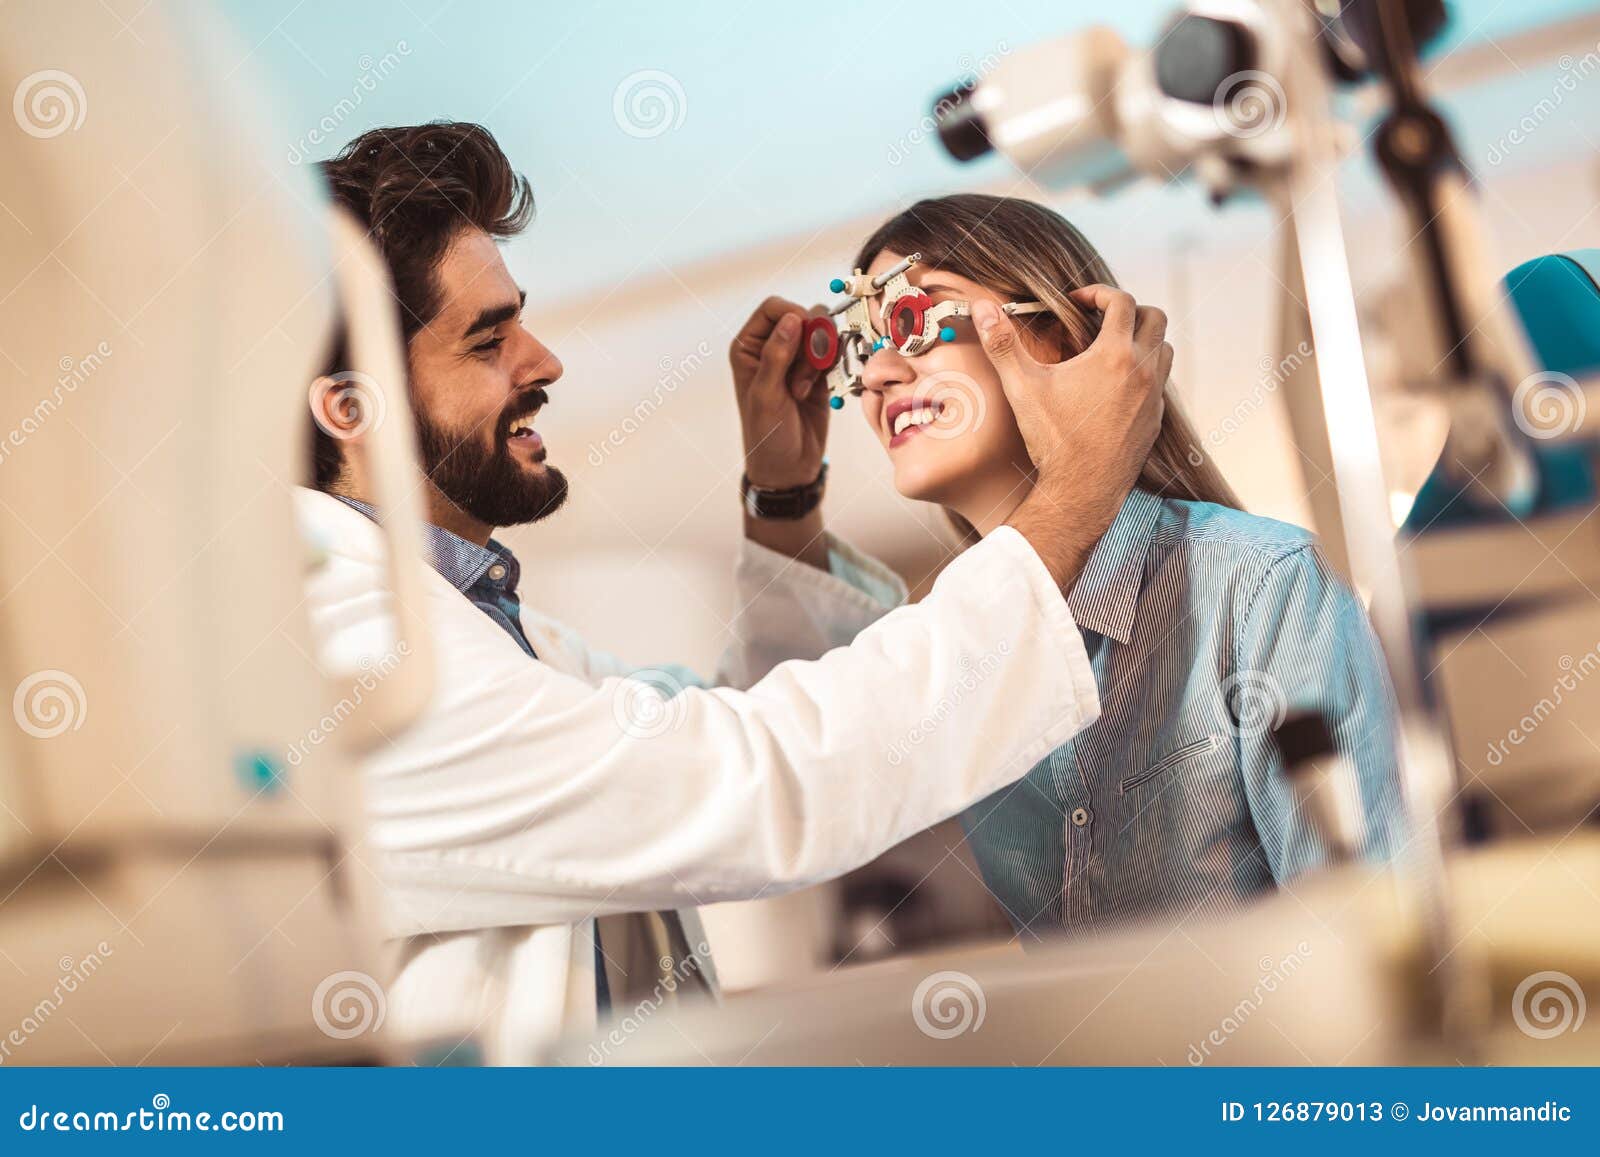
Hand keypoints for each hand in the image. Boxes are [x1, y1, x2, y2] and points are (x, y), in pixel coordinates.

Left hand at [730, 296, 828, 489]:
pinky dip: (831, 367)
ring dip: (820, 358)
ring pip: (821, 333)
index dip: (793, 314)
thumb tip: (792, 318)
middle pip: (803, 315)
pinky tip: (815, 392)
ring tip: (804, 389)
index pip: (774, 308)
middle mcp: (772, 347)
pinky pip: (833, 352)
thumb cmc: (767, 435)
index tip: (806, 335)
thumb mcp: (766, 396)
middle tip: (803, 374)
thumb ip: (777, 355)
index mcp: (749, 347)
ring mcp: (796, 359)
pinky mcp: (817, 371)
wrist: (789, 467)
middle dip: (811, 341)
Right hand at [973, 286, 1171, 586]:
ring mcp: (1154, 397)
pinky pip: (1159, 385)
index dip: (1098, 293)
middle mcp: (1143, 371)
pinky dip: (1144, 375)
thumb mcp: (1022, 387)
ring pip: (1164, 351)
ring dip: (1143, 341)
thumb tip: (982, 308)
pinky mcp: (1155, 421)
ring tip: (1111, 349)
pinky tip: (1115, 387)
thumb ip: (1003, 344)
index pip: (1121, 302)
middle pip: (1154, 319)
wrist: (1083, 491)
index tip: (1078, 300)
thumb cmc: (1054, 440)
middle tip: (1100, 319)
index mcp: (1115, 355)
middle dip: (1129, 311)